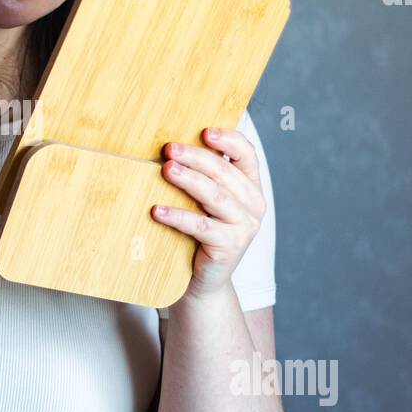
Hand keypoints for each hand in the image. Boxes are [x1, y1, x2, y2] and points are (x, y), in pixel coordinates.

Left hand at [151, 127, 265, 300]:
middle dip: (196, 158)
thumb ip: (201, 175)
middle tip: (170, 149)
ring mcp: (244, 227)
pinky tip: (158, 210)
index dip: (228, 140)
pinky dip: (178, 216)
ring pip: (215, 196)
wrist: (204, 279)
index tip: (205, 132)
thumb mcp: (205, 201)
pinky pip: (200, 226)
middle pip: (225, 173)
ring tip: (166, 169)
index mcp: (250, 187)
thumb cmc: (200, 232)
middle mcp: (253, 205)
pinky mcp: (229, 246)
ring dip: (189, 180)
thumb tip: (171, 145)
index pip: (247, 155)